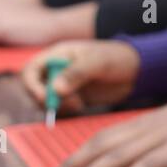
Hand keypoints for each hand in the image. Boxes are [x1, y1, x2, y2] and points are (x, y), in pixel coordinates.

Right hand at [19, 40, 139, 114]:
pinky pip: (60, 108)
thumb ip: (76, 74)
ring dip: (57, 107)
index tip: (45, 97)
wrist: (137, 70)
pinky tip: (82, 106)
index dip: (31, 85)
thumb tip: (55, 89)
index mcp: (57, 55)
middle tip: (68, 103)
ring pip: (46, 101)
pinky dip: (66, 111)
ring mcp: (64, 84)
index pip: (29, 70)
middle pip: (34, 88)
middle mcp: (56, 69)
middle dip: (46, 99)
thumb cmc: (117, 58)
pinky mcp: (74, 97)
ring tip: (79, 104)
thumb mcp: (97, 62)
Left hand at [51, 100, 166, 166]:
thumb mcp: (164, 128)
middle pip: (103, 145)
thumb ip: (142, 142)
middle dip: (76, 163)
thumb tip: (119, 164)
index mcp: (139, 124)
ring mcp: (161, 137)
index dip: (77, 154)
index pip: (100, 138)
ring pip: (120, 155)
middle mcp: (144, 129)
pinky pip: (149, 163)